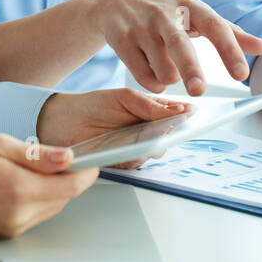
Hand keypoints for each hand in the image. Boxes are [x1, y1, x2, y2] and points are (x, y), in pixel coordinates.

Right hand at [0, 134, 99, 237]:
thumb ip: (38, 154)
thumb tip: (69, 159)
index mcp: (19, 191)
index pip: (70, 188)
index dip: (85, 174)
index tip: (91, 161)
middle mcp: (17, 216)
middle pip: (62, 200)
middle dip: (67, 180)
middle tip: (61, 158)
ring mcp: (9, 228)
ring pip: (49, 209)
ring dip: (51, 191)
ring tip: (34, 168)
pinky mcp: (2, 232)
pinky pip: (32, 216)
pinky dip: (35, 200)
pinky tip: (19, 182)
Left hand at [36, 87, 189, 165]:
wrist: (63, 121)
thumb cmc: (94, 105)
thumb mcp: (124, 97)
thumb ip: (150, 105)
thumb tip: (179, 110)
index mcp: (150, 112)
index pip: (175, 116)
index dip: (188, 117)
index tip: (198, 115)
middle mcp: (145, 132)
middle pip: (169, 137)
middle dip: (172, 133)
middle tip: (171, 127)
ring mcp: (134, 148)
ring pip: (154, 152)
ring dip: (152, 145)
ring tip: (147, 136)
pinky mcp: (122, 163)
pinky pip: (135, 163)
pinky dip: (134, 157)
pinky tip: (129, 148)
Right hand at [87, 0, 261, 94]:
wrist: (114, 1)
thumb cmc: (166, 11)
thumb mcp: (196, 15)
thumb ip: (230, 32)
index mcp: (190, 7)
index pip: (214, 27)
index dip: (229, 50)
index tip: (242, 75)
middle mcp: (165, 14)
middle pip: (180, 46)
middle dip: (190, 69)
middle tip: (198, 91)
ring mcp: (141, 27)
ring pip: (162, 69)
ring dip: (170, 80)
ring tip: (169, 71)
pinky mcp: (121, 40)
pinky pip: (142, 75)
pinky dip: (153, 83)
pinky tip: (153, 74)